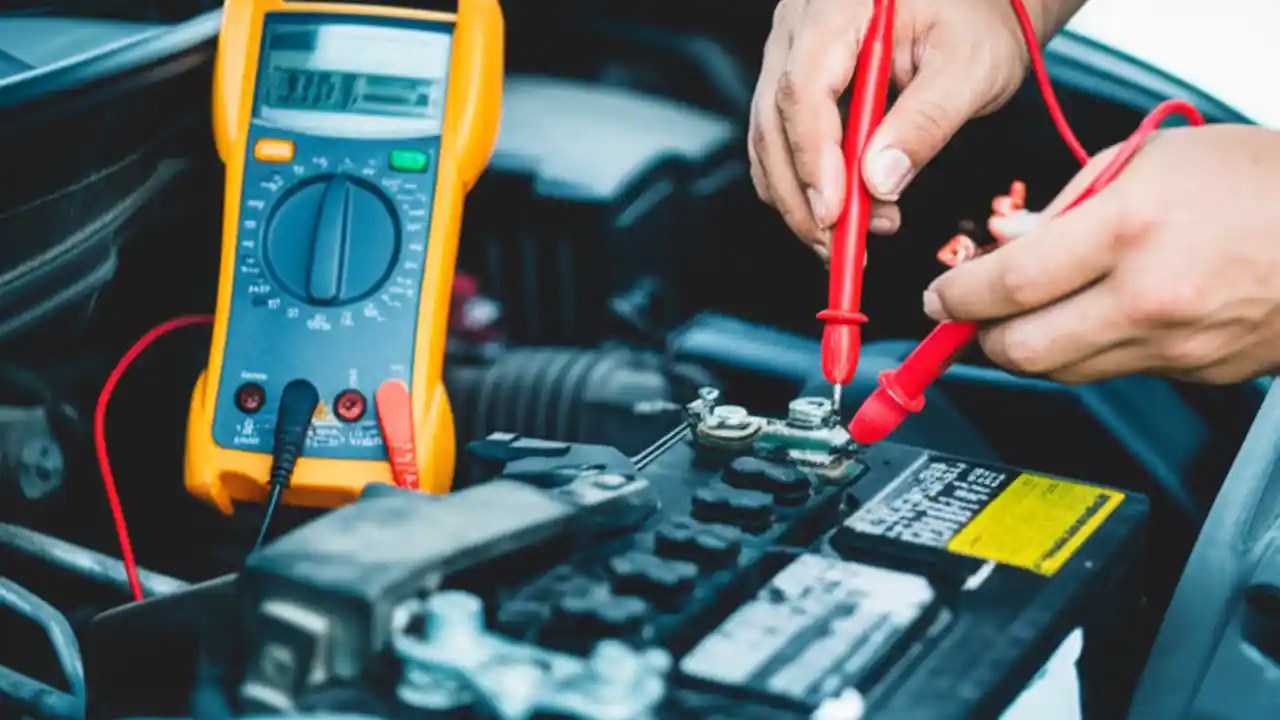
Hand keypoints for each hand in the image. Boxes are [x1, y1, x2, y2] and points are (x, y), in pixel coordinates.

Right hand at [748, 0, 1080, 258]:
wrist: (977, 4)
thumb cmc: (979, 19)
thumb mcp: (973, 67)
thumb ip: (927, 122)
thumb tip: (878, 182)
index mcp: (839, 5)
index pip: (803, 89)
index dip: (813, 158)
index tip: (834, 213)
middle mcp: (799, 25)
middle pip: (773, 122)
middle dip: (801, 195)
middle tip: (839, 247)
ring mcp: (788, 52)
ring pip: (767, 139)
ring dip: (800, 199)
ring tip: (850, 238)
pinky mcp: (792, 80)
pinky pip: (780, 140)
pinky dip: (804, 185)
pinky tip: (843, 212)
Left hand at [925, 124, 1279, 384]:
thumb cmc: (1254, 182)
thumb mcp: (1148, 160)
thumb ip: (1064, 207)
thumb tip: (1005, 242)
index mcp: (1130, 230)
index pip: (1009, 284)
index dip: (957, 297)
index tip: (939, 297)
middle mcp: (1148, 296)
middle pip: (1023, 349)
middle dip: (979, 337)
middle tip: (969, 316)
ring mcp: (1174, 344)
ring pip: (1064, 371)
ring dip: (1029, 348)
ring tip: (1031, 314)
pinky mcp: (1195, 373)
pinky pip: (1114, 373)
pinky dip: (1088, 352)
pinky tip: (1098, 320)